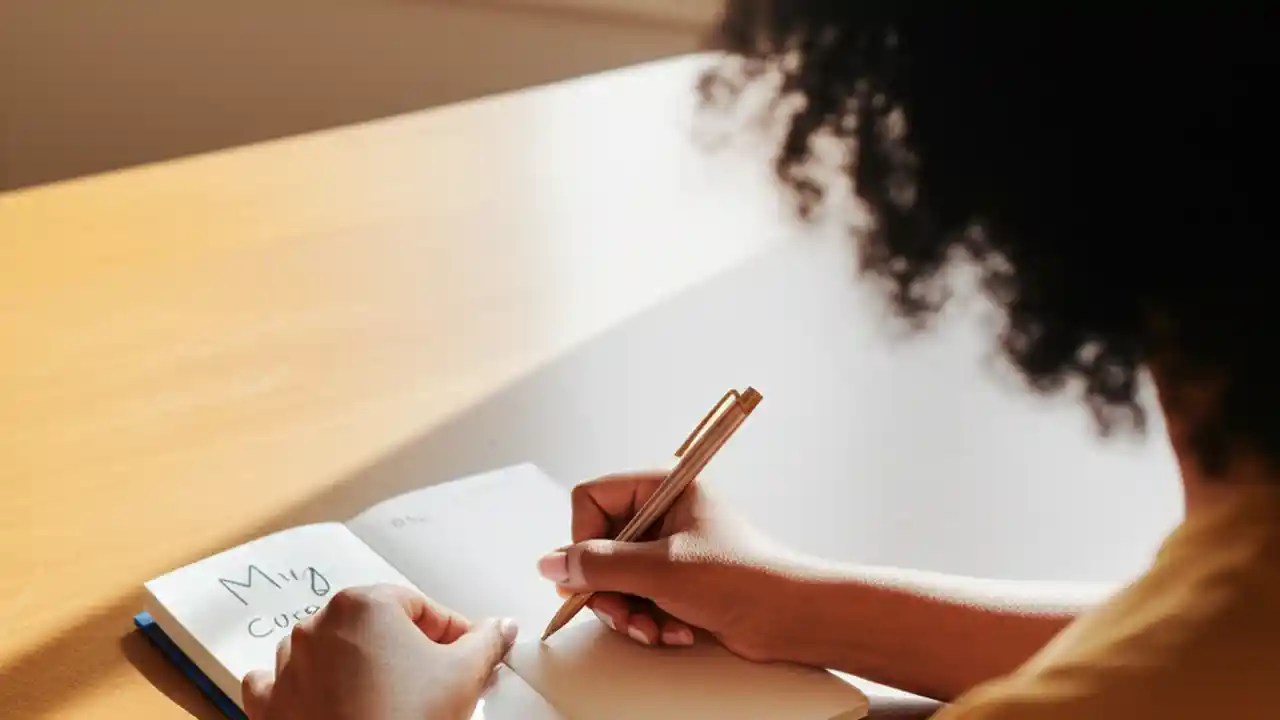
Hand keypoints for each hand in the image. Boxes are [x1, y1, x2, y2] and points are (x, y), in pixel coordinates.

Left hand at [242, 584, 516, 719]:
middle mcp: (319, 625)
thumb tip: (500, 628)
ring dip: (356, 668)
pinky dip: (301, 688)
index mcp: (365, 604)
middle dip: (406, 652)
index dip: (453, 634)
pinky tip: (328, 704)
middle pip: (376, 628)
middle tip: (434, 684)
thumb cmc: (407, 719)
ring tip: (388, 700)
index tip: (468, 657)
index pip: (422, 608)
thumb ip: (486, 641)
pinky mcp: (270, 703)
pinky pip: (280, 682)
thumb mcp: (464, 675)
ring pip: (329, 651)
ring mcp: (288, 664)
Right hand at [537, 471, 801, 661]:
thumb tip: (553, 563)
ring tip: (654, 628)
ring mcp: (669, 548)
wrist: (793, 618)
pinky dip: (650, 620)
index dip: (583, 538)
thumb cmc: (745, 578)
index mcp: (664, 487)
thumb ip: (600, 565)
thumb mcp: (662, 570)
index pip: (592, 498)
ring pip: (615, 578)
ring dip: (630, 611)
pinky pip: (638, 598)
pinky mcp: (677, 581)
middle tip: (624, 612)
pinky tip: (674, 632)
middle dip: (609, 588)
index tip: (590, 572)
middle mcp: (664, 513)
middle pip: (599, 545)